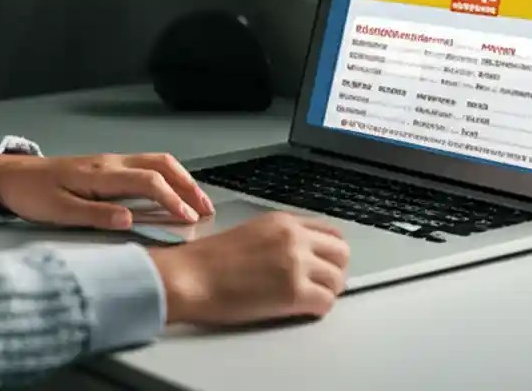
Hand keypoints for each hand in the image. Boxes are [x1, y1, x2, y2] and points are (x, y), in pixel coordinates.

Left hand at [0, 153, 214, 229]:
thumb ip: (96, 215)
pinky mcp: (109, 167)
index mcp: (102, 174)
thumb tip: (130, 220)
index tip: (189, 219)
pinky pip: (148, 165)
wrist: (12, 176)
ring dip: (182, 179)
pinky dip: (168, 176)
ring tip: (198, 201)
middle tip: (206, 209)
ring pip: (157, 162)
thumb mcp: (59, 211)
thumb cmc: (34, 194)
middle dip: (188, 185)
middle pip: (161, 165)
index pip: (149, 183)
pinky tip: (173, 191)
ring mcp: (112, 162)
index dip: (172, 200)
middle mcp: (112, 163)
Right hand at [147, 212, 349, 324]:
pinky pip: (326, 303)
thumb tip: (303, 254)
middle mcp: (295, 239)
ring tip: (310, 299)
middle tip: (323, 284)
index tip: (326, 263)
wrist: (190, 277)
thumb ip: (281, 238)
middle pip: (341, 254)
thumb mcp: (252, 232)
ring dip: (328, 291)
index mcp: (284, 222)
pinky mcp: (293, 293)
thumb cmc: (209, 260)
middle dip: (336, 270)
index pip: (331, 232)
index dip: (331, 252)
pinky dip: (319, 309)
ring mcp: (296, 265)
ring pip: (337, 280)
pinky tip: (303, 310)